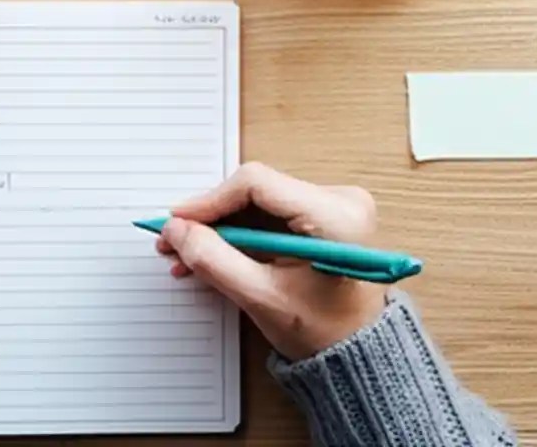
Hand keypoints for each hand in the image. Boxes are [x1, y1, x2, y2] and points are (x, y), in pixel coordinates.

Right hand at [156, 163, 387, 360]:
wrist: (360, 352)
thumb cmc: (328, 331)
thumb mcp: (262, 298)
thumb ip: (214, 261)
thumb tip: (178, 232)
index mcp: (336, 216)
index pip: (255, 184)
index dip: (208, 201)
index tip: (179, 222)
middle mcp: (341, 201)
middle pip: (254, 191)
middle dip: (210, 218)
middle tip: (176, 240)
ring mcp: (334, 206)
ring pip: (256, 202)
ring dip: (220, 227)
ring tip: (188, 253)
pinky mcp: (323, 216)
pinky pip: (269, 213)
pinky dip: (239, 233)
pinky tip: (213, 252)